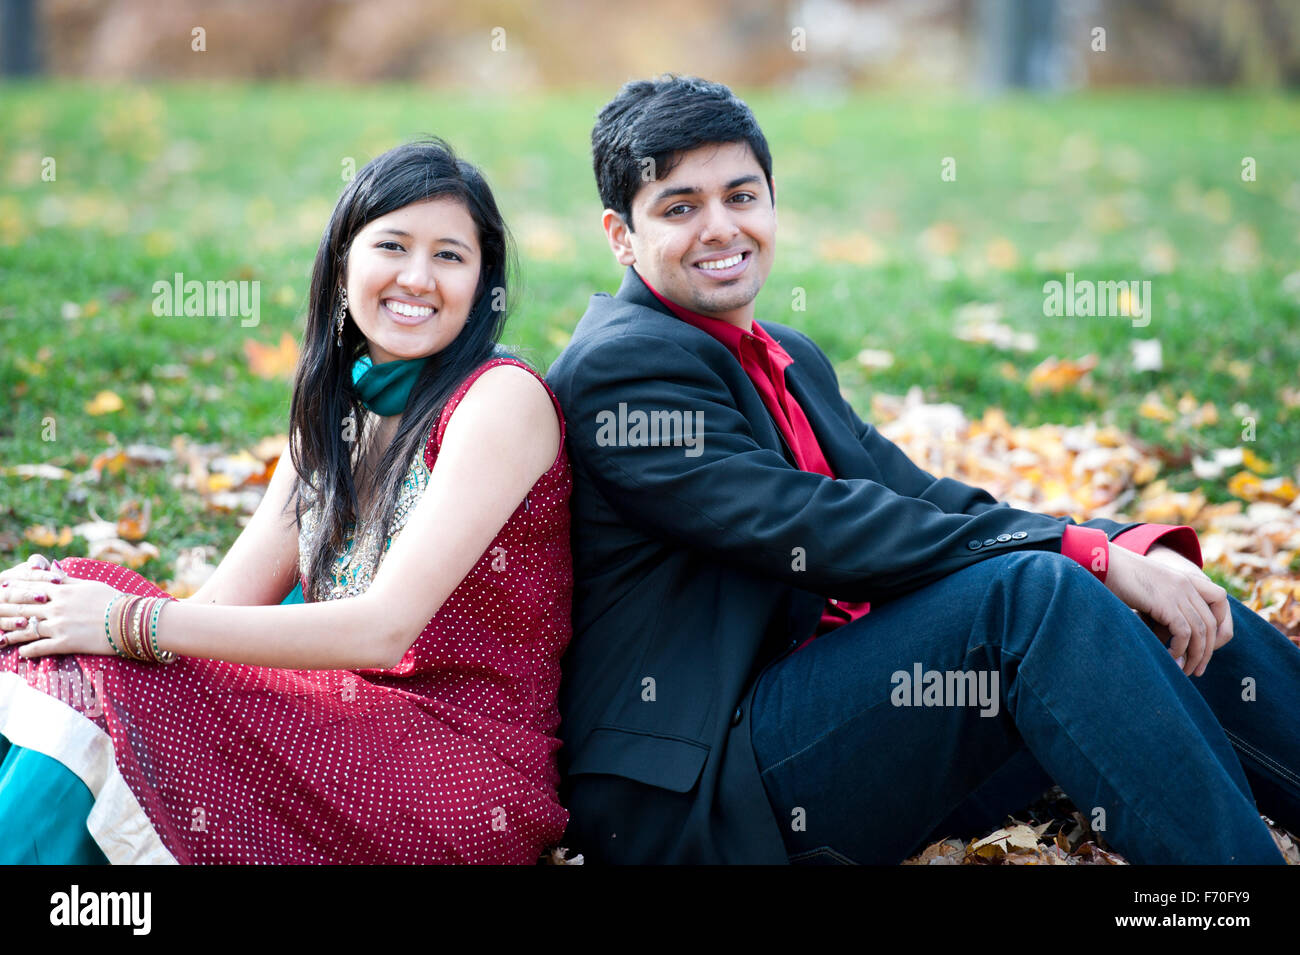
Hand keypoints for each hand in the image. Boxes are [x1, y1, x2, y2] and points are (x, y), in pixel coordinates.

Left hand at [0, 555, 121, 657]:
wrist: (129, 621)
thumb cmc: (113, 600)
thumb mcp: (89, 584)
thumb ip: (68, 579)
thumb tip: (53, 570)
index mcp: (62, 590)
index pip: (31, 586)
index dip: (14, 586)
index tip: (2, 586)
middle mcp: (56, 607)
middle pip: (22, 606)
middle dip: (4, 608)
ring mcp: (58, 625)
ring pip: (26, 628)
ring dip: (10, 632)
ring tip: (0, 636)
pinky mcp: (65, 642)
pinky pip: (39, 647)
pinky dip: (28, 650)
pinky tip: (21, 653)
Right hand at [1103, 544, 1228, 677]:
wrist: (1104, 563)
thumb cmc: (1120, 580)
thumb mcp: (1150, 591)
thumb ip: (1164, 607)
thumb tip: (1168, 638)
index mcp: (1186, 578)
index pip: (1219, 601)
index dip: (1218, 624)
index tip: (1204, 644)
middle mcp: (1187, 584)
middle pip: (1211, 623)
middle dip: (1206, 650)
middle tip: (1196, 669)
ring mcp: (1178, 593)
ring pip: (1200, 631)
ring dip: (1194, 655)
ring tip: (1183, 670)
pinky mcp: (1165, 603)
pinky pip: (1183, 633)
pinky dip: (1179, 649)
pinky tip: (1169, 657)